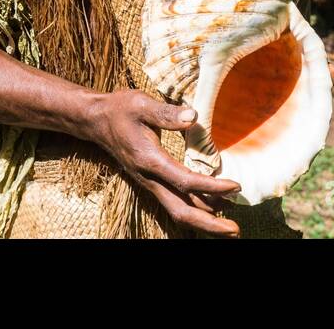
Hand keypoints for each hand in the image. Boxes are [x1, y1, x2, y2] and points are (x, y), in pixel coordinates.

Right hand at [86, 89, 242, 236]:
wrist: (97, 122)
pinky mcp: (152, 182)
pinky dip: (195, 211)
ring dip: (204, 222)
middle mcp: (150, 179)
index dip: (212, 187)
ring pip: (178, 212)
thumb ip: (166, 113)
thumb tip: (193, 116)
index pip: (185, 182)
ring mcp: (150, 184)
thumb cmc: (120, 110)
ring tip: (230, 228)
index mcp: (150, 160)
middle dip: (209, 224)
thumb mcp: (141, 104)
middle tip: (235, 230)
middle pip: (181, 212)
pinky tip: (213, 208)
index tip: (235, 186)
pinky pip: (175, 203)